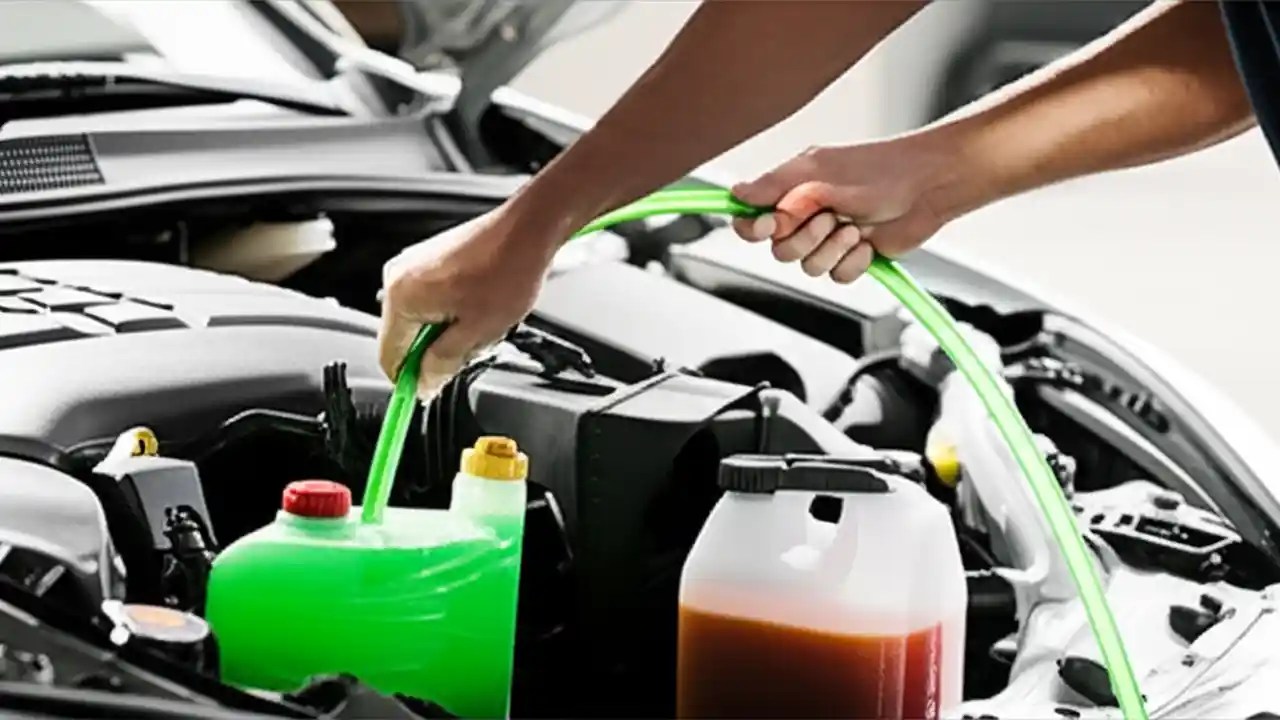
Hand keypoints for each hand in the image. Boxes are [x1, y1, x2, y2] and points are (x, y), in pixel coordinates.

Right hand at [378, 205, 561, 397]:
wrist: (527, 229)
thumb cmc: (506, 271)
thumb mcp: (476, 332)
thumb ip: (443, 363)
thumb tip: (424, 384)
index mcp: (401, 297)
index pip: (389, 356)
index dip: (409, 380)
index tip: (427, 392)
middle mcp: (397, 277)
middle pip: (403, 337)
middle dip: (435, 351)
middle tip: (471, 349)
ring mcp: (412, 265)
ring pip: (419, 319)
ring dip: (446, 331)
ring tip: (481, 322)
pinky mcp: (428, 259)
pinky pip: (429, 299)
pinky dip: (450, 311)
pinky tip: (478, 306)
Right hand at [731, 135, 957, 282]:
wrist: (931, 188)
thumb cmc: (885, 170)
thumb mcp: (823, 174)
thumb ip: (776, 188)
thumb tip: (738, 193)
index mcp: (796, 188)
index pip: (753, 214)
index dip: (752, 227)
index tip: (767, 226)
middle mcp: (809, 212)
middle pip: (779, 249)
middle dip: (804, 239)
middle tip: (828, 219)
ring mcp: (830, 236)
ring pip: (807, 266)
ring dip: (831, 251)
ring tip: (854, 229)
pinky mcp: (852, 255)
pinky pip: (836, 276)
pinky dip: (853, 263)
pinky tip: (867, 243)